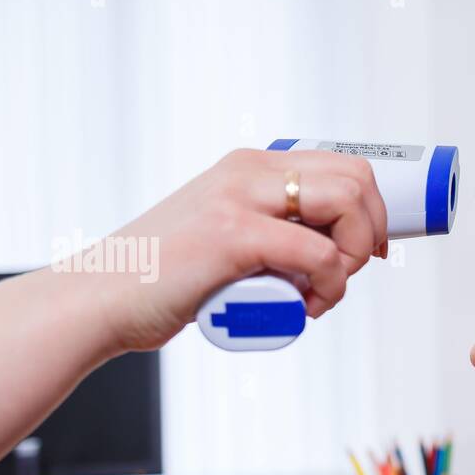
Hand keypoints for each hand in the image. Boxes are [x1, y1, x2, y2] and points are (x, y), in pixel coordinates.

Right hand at [86, 147, 388, 352]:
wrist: (102, 300)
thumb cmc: (165, 280)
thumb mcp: (225, 236)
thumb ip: (267, 230)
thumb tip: (324, 252)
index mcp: (249, 166)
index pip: (343, 166)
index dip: (373, 211)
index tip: (370, 253)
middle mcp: (247, 170)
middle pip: (356, 179)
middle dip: (370, 234)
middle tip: (342, 276)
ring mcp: (239, 198)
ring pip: (347, 207)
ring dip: (352, 259)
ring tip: (318, 293)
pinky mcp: (233, 236)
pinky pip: (320, 255)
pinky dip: (329, 288)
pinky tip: (303, 308)